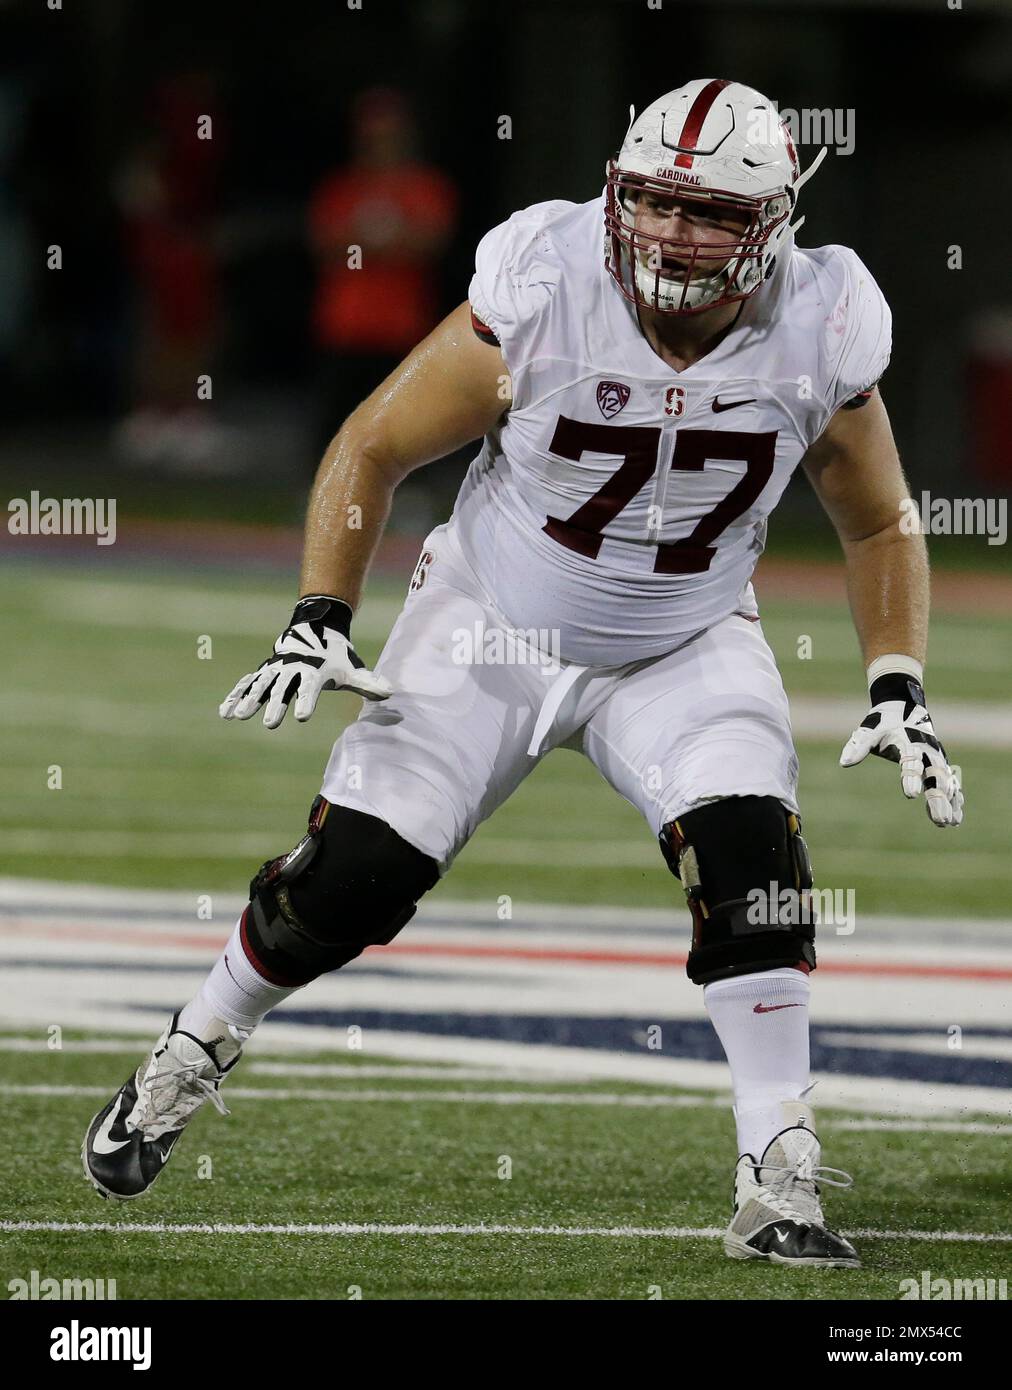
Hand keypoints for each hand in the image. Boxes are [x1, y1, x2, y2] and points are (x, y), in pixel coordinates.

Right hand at [219, 595, 390, 729]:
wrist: (316, 626)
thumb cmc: (337, 655)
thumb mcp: (353, 668)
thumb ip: (368, 683)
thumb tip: (391, 694)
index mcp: (314, 671)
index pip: (310, 688)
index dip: (306, 700)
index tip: (303, 715)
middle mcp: (293, 669)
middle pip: (282, 688)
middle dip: (275, 705)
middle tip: (270, 723)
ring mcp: (276, 669)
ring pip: (260, 684)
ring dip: (249, 700)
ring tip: (237, 717)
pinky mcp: (266, 670)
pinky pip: (248, 683)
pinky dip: (236, 695)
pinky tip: (225, 712)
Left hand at [840, 671, 962, 826]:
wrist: (902, 707)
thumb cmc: (883, 723)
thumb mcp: (868, 731)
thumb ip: (858, 746)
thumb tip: (844, 763)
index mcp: (908, 741)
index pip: (911, 761)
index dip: (911, 777)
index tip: (911, 795)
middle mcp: (927, 750)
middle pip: (935, 775)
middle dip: (938, 797)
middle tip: (940, 819)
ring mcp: (936, 758)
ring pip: (946, 781)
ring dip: (949, 802)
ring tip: (950, 823)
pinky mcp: (940, 765)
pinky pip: (950, 783)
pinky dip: (954, 799)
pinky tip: (955, 818)